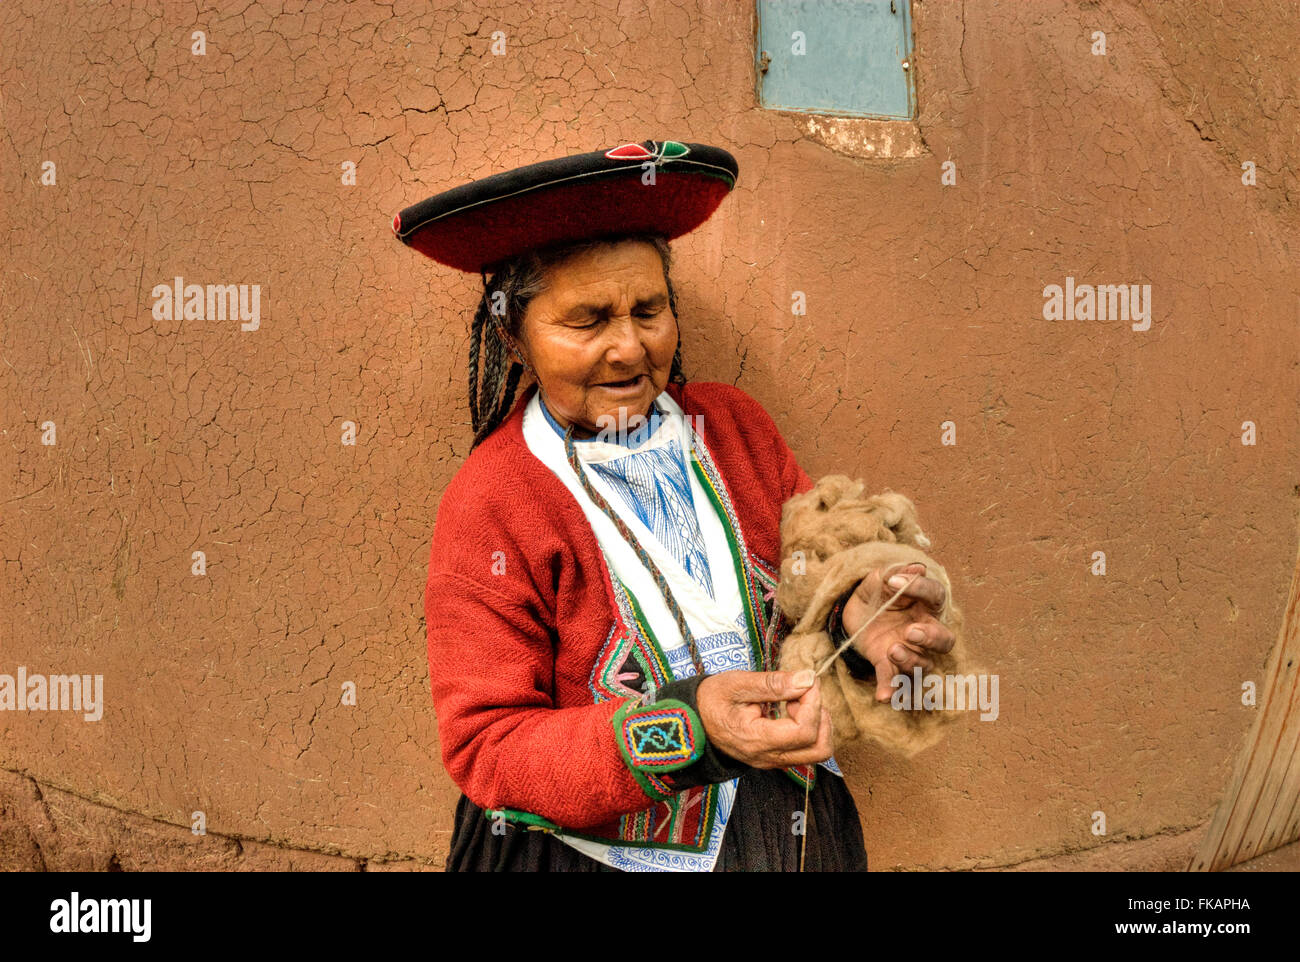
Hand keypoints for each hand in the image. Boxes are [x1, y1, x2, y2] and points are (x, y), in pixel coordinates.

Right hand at [695, 670, 833, 768]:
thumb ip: (773, 683)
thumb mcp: (737, 684)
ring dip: (819, 724)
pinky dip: (810, 729)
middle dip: (821, 716)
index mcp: (757, 740)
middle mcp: (768, 757)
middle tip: (805, 692)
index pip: (804, 731)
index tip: (805, 681)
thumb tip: (808, 679)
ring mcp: (773, 761)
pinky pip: (806, 751)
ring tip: (798, 701)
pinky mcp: (775, 758)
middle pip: (819, 749)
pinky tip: (792, 709)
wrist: (691, 722)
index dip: (813, 703)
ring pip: (817, 753)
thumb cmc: (711, 700)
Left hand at [841, 562, 954, 702]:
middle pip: (944, 641)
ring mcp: (909, 651)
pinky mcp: (889, 665)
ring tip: (892, 650)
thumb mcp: (879, 578)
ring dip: (910, 660)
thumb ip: (896, 573)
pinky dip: (890, 689)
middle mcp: (924, 630)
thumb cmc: (876, 593)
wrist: (852, 613)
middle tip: (911, 632)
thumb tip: (918, 567)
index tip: (896, 580)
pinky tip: (883, 696)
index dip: (919, 587)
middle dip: (932, 639)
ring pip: (923, 664)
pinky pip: (894, 681)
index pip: (935, 595)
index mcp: (925, 604)